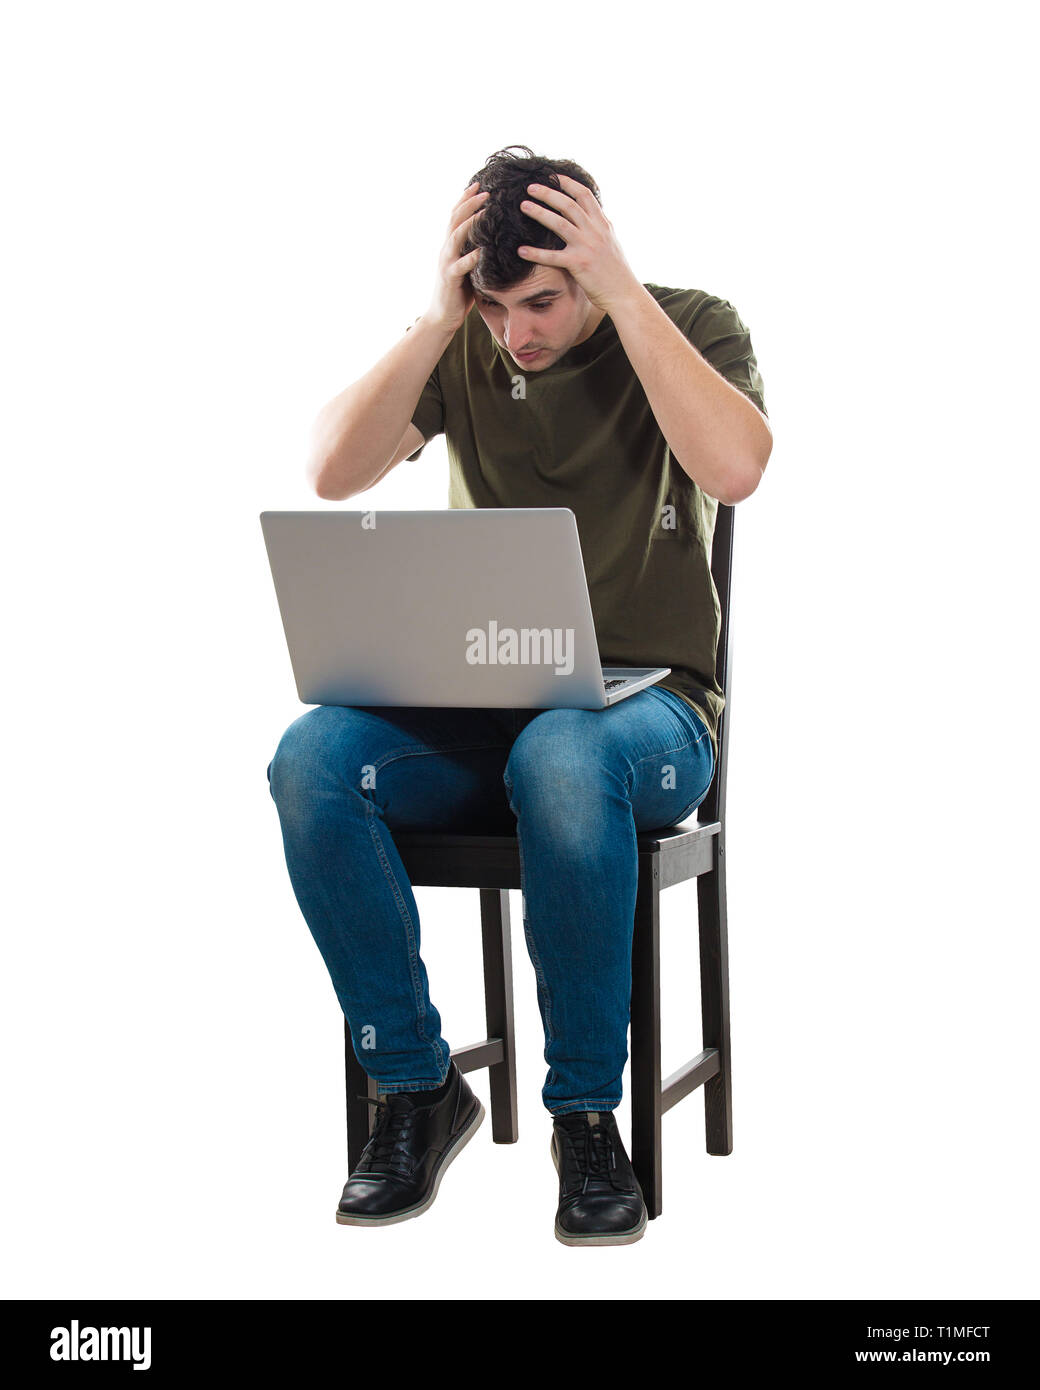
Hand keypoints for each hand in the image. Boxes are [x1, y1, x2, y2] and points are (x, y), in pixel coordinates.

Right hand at [424, 182, 488, 333]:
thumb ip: (476, 251)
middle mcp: (446, 250)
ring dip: (470, 222)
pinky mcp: (450, 279)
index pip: (456, 215)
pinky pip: (461, 264)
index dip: (466, 198)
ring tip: (485, 211)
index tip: (479, 184)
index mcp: (451, 245)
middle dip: (470, 203)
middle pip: (455, 219)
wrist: (442, 316)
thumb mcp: (468, 266)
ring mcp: (447, 263)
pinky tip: (483, 249)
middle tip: (486, 190)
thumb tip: (496, 240)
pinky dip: (472, 256)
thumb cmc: (459, 292)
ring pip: (456, 236)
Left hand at [515, 173, 640, 312]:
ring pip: (559, 223)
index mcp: (602, 224)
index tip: (553, 176)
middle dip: (548, 193)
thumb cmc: (615, 272)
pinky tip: (521, 250)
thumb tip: (588, 218)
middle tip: (530, 187)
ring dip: (539, 212)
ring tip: (523, 206)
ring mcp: (587, 246)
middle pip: (568, 204)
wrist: (623, 293)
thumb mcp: (611, 243)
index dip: (568, 183)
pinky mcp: (579, 264)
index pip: (584, 195)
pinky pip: (553, 256)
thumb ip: (598, 229)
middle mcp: (595, 231)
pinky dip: (536, 253)